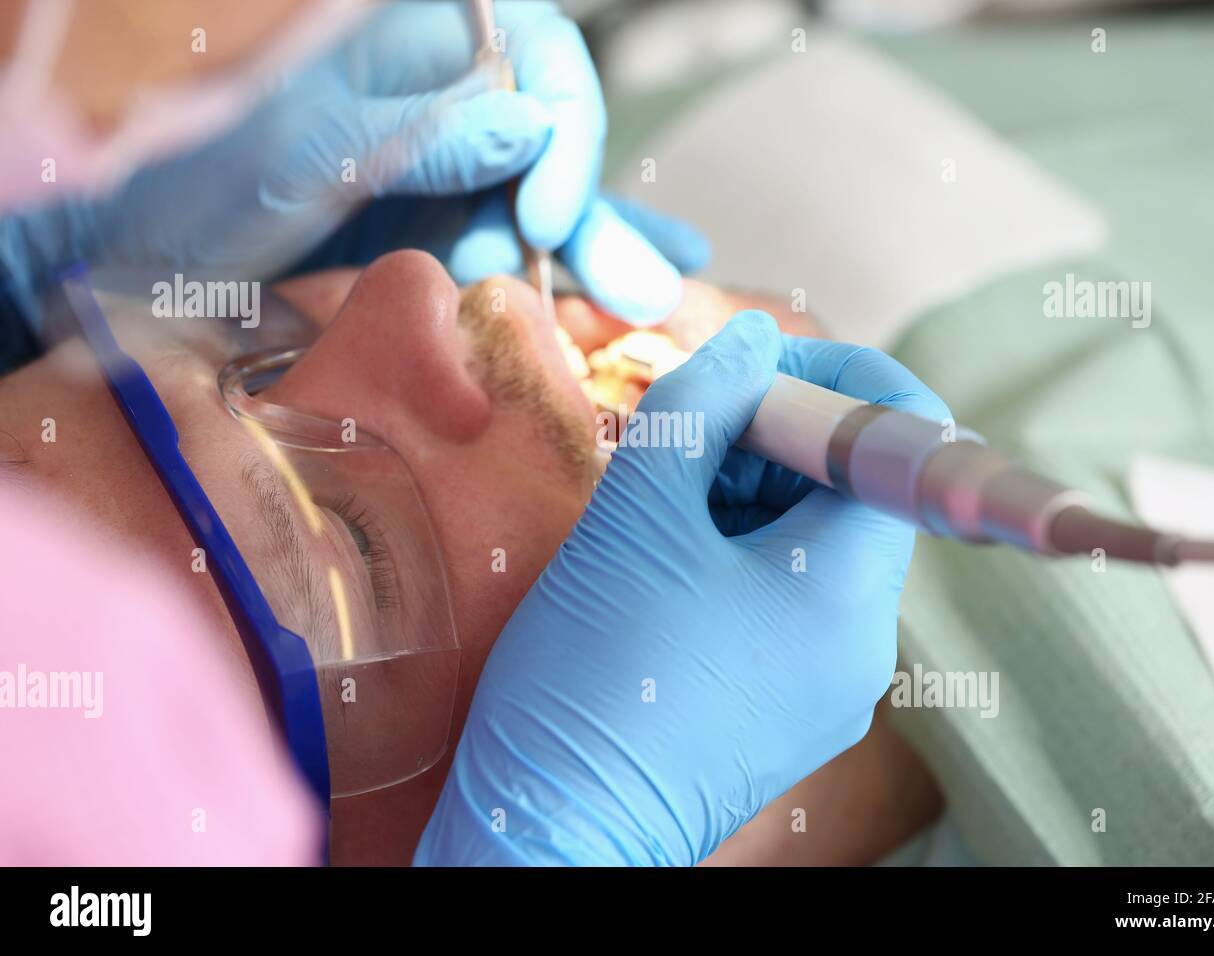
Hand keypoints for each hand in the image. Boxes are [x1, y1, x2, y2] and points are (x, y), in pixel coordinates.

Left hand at [2, 2, 700, 325]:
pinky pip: (495, 232)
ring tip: (617, 307)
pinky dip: (540, 269)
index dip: (560, 134)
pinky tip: (594, 293)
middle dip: (592, 213)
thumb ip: (419, 130)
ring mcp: (427, 152)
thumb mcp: (302, 145)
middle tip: (641, 289)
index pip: (529, 55)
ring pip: (530, 195)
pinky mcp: (419, 211)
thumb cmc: (184, 173)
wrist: (120, 248)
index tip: (546, 216)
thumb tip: (526, 130)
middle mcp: (428, 83)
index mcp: (403, 32)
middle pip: (545, 136)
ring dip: (575, 257)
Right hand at [415, 312, 949, 865]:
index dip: (833, 382)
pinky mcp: (790, 711)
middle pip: (849, 494)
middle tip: (676, 447)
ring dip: (741, 500)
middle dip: (767, 444)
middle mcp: (863, 641)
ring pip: (812, 547)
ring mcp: (830, 685)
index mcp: (848, 589)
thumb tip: (752, 339)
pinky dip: (736, 560)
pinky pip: (787, 604)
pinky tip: (660, 572)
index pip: (903, 442)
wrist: (553, 835)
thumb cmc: (590, 679)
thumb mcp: (635, 518)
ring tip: (653, 518)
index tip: (748, 375)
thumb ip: (699, 407)